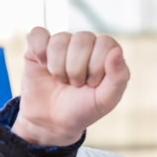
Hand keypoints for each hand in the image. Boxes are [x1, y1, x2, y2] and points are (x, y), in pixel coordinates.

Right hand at [11, 27, 129, 145]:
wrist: (52, 122)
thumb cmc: (82, 109)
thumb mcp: (105, 100)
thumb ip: (118, 77)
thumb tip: (117, 51)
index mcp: (105, 52)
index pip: (105, 43)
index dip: (97, 66)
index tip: (92, 84)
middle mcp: (85, 44)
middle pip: (82, 39)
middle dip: (77, 69)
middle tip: (75, 84)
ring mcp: (62, 43)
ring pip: (59, 40)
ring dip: (58, 67)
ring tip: (61, 79)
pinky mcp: (39, 46)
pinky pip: (37, 34)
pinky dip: (39, 52)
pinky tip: (43, 66)